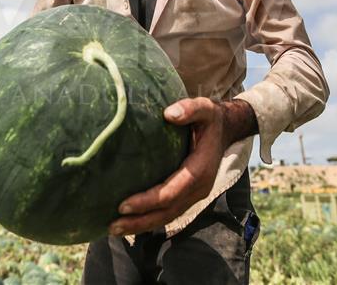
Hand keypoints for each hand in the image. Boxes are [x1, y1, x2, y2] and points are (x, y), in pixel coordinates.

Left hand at [107, 97, 254, 235]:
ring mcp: (194, 195)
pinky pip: (168, 212)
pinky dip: (149, 219)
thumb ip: (190, 109)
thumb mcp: (205, 108)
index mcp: (200, 171)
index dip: (148, 201)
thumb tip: (169, 114)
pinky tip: (129, 221)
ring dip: (141, 225)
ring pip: (167, 216)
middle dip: (140, 221)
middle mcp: (199, 188)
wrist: (225, 130)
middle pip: (167, 212)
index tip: (123, 205)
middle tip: (112, 225)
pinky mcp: (188, 196)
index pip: (171, 192)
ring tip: (114, 229)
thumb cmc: (209, 119)